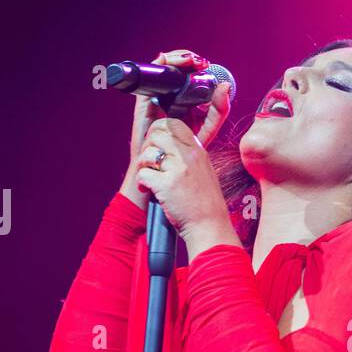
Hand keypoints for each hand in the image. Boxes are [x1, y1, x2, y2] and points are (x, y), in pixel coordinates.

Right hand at [119, 48, 231, 210]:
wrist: (164, 172)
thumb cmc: (184, 154)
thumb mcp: (207, 129)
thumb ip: (218, 111)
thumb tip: (225, 86)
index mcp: (183, 101)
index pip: (188, 75)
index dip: (196, 65)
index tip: (207, 65)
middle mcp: (168, 97)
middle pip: (175, 69)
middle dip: (186, 58)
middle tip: (199, 61)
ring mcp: (155, 99)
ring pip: (162, 70)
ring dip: (175, 60)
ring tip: (188, 61)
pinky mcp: (144, 104)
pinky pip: (147, 80)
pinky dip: (156, 67)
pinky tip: (165, 61)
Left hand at [134, 118, 239, 254]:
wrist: (210, 227)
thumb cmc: (206, 204)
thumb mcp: (204, 172)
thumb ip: (189, 157)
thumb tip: (169, 147)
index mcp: (198, 151)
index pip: (174, 123)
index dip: (159, 130)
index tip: (157, 145)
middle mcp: (189, 156)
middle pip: (157, 133)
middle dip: (147, 146)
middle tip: (149, 162)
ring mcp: (178, 170)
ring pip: (148, 152)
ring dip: (142, 165)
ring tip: (148, 178)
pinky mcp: (166, 186)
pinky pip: (143, 173)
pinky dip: (141, 182)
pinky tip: (147, 190)